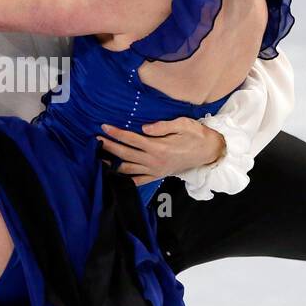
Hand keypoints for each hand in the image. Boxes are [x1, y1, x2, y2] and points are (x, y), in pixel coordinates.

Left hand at [97, 118, 225, 185]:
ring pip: (128, 169)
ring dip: (112, 164)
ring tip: (99, 157)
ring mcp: (155, 170)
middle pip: (125, 154)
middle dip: (109, 146)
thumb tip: (143, 127)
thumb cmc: (196, 135)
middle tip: (96, 139)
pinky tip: (113, 176)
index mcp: (159, 147)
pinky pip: (137, 181)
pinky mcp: (157, 176)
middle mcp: (154, 161)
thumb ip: (162, 126)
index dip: (116, 133)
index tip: (104, 127)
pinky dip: (124, 180)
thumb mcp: (183, 124)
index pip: (131, 139)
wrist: (209, 152)